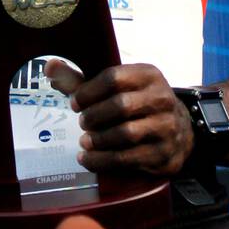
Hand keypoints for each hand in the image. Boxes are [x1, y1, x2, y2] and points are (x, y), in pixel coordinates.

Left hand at [44, 59, 195, 176]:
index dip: (89, 91)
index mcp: (148, 75)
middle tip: (82, 123)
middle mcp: (161, 98)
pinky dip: (103, 161)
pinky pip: (128, 159)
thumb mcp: (118, 87)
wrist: (179, 130)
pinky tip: (88, 159)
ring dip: (99, 140)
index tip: (74, 102)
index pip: (114, 77)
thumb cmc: (138, 104)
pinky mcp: (164, 153)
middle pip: (120, 105)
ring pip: (126, 133)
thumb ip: (81, 79)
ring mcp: (166, 126)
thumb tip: (49, 67)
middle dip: (95, 116)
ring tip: (84, 142)